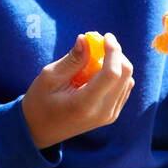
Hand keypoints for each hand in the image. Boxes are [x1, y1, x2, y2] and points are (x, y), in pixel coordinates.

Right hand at [21, 33, 134, 150]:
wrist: (40, 131)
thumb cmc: (40, 102)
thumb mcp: (49, 78)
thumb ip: (72, 60)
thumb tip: (86, 39)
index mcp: (85, 104)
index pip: (112, 74)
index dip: (113, 51)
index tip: (105, 36)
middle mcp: (103, 112)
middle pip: (125, 74)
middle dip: (115, 54)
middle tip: (98, 44)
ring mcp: (110, 115)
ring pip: (128, 79)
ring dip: (116, 63)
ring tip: (94, 59)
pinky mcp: (112, 114)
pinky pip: (124, 87)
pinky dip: (116, 74)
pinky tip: (97, 71)